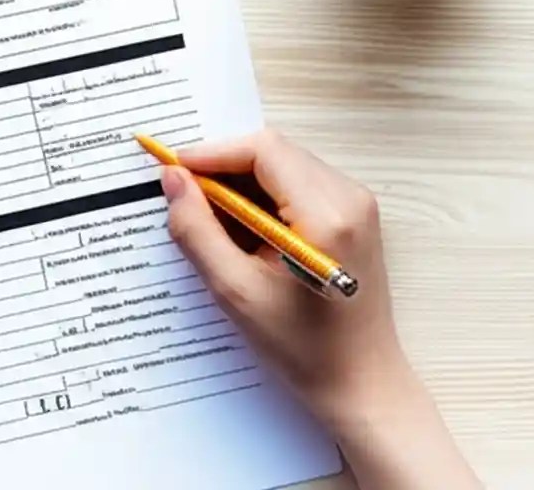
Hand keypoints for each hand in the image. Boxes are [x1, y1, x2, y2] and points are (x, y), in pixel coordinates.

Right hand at [163, 129, 479, 489]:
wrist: (361, 383)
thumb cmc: (303, 348)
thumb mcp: (235, 291)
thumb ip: (197, 230)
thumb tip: (173, 180)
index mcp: (326, 215)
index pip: (263, 150)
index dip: (212, 153)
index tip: (174, 171)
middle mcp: (350, 198)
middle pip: (274, 153)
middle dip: (225, 168)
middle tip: (186, 197)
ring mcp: (358, 205)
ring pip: (286, 165)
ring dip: (243, 183)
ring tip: (212, 221)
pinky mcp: (355, 217)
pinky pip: (301, 185)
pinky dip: (265, 197)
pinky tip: (244, 231)